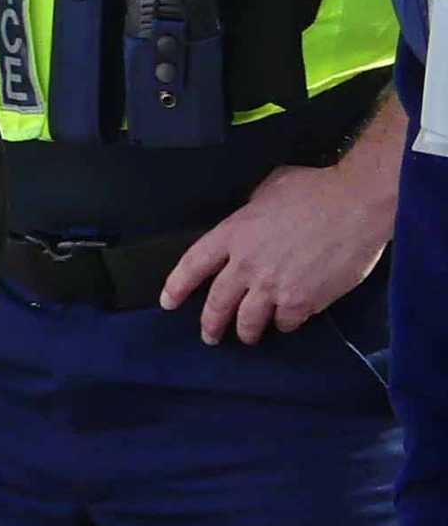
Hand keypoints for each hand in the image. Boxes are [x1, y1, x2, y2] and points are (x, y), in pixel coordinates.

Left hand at [157, 159, 389, 344]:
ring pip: (248, 321)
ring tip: (247, 336)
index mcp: (233, 233)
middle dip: (210, 324)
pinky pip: (285, 322)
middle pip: (217, 303)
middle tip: (209, 336)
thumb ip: (252, 208)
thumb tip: (251, 215)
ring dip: (246, 332)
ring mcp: (273, 285)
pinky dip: (284, 324)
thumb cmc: (317, 188)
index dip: (176, 286)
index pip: (193, 264)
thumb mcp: (270, 189)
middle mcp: (246, 264)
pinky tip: (287, 322)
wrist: (358, 203)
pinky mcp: (302, 300)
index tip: (167, 303)